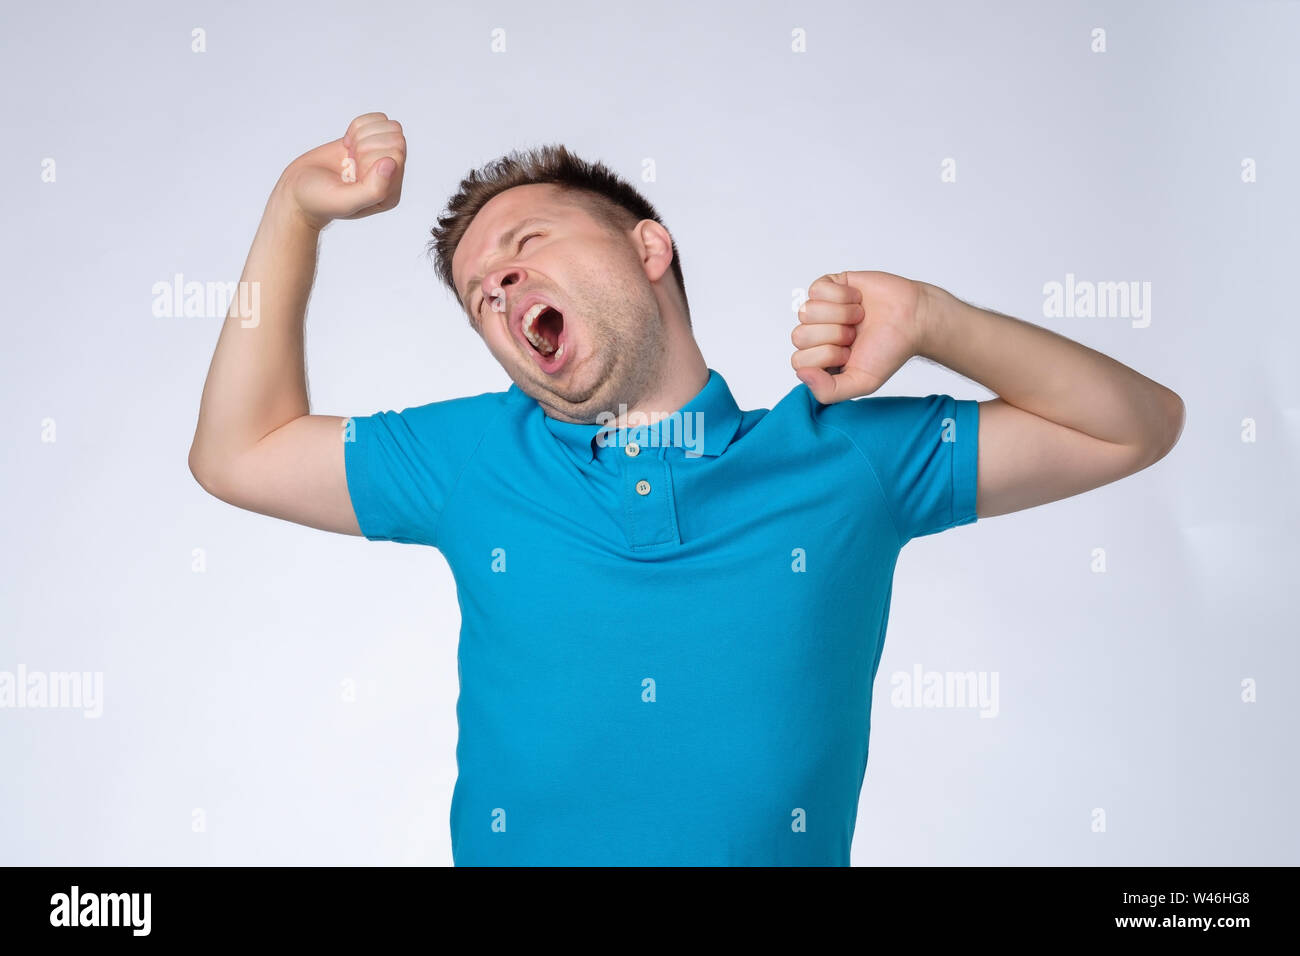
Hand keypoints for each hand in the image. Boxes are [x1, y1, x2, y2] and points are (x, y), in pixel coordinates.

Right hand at [278, 112, 406, 230]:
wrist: (298, 190)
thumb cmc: (319, 199)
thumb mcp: (345, 201)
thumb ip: (373, 189)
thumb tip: (392, 164)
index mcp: (391, 194)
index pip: (396, 156)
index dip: (369, 157)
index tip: (351, 172)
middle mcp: (392, 176)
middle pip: (395, 137)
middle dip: (365, 145)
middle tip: (349, 163)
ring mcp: (382, 156)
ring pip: (388, 125)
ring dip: (362, 135)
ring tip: (349, 154)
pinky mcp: (370, 141)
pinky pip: (377, 119)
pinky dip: (358, 126)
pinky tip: (348, 145)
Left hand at [791, 270, 930, 403]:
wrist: (913, 318)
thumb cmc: (890, 349)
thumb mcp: (862, 383)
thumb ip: (828, 391)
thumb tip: (802, 374)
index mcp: (819, 360)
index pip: (799, 362)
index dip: (826, 356)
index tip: (850, 354)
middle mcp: (816, 335)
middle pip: (799, 336)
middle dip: (834, 335)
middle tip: (856, 334)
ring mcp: (820, 309)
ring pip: (806, 311)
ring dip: (840, 314)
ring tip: (858, 317)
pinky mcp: (829, 286)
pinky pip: (816, 289)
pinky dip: (841, 295)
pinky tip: (857, 300)